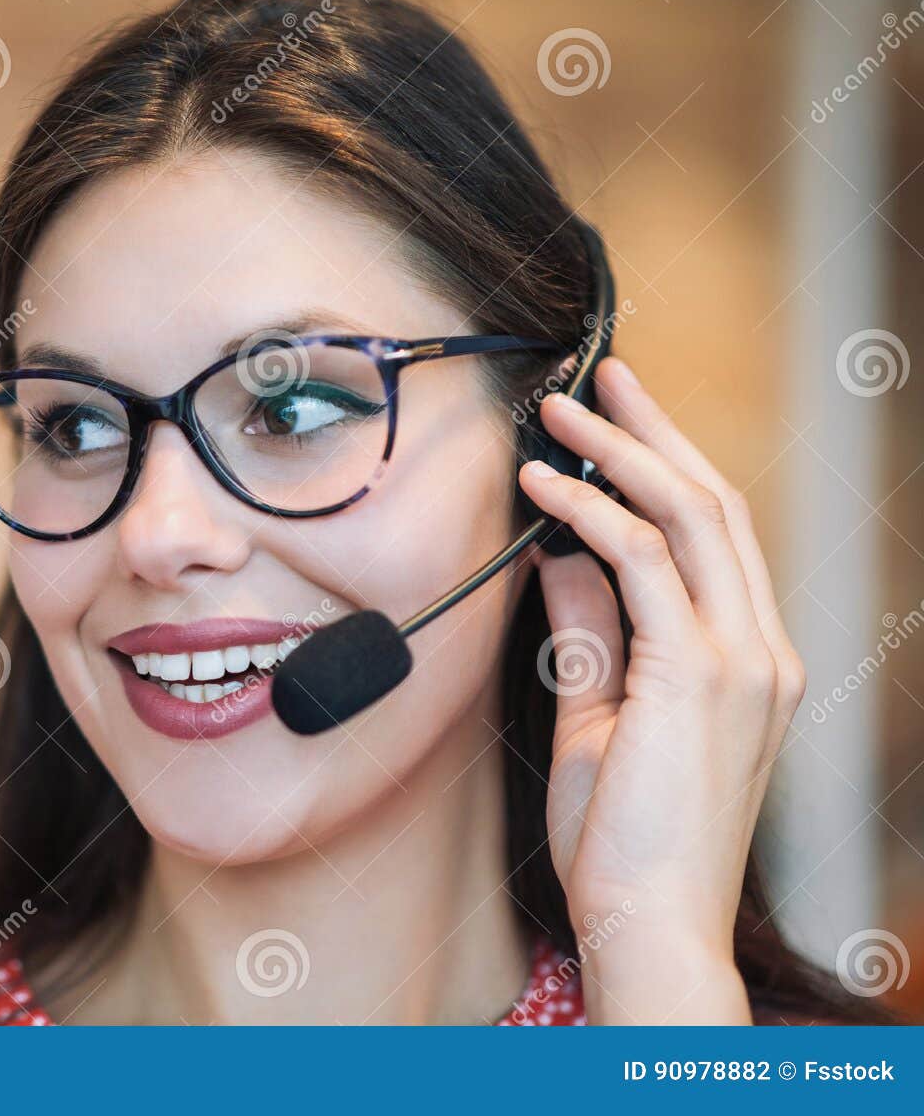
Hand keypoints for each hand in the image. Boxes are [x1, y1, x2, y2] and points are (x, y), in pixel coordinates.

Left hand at [516, 357, 806, 1024]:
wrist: (648, 925)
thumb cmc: (624, 838)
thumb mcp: (603, 716)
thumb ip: (592, 632)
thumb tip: (563, 556)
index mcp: (748, 661)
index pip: (713, 537)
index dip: (666, 467)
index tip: (614, 424)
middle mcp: (760, 650)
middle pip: (711, 505)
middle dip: (653, 432)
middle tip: (599, 377)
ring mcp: (741, 661)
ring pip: (689, 517)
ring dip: (619, 453)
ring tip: (558, 412)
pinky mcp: (700, 677)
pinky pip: (644, 563)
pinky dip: (592, 513)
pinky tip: (542, 489)